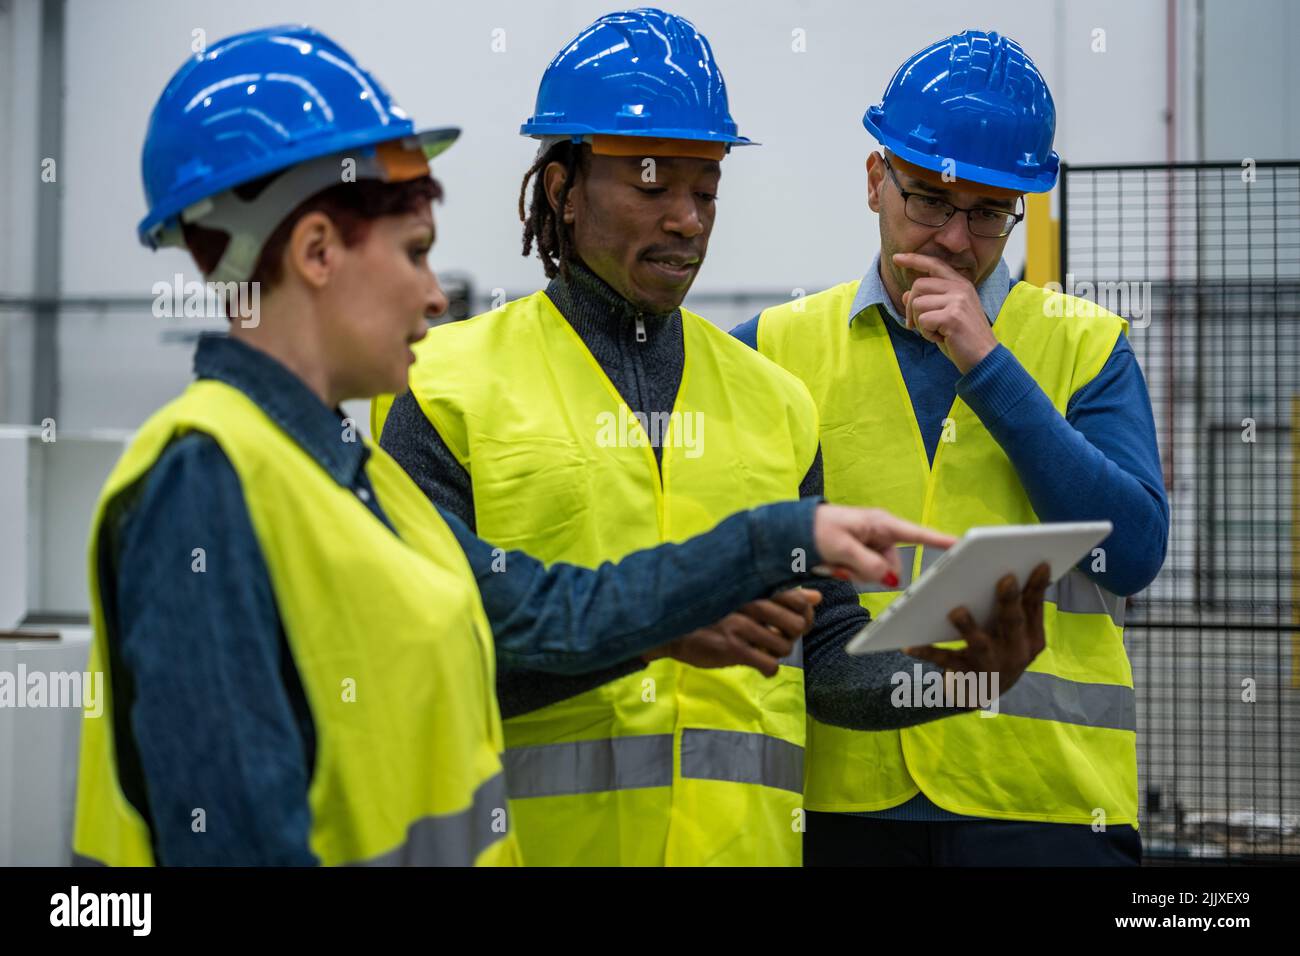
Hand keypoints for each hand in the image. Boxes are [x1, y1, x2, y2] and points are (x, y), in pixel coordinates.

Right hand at [645, 588, 821, 676]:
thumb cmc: (711, 614)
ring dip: (778, 652)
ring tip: (763, 649)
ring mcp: (740, 627)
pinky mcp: (732, 649)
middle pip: (795, 623)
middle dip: (794, 634)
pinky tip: (757, 663)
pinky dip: (768, 668)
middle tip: (780, 636)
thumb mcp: (742, 599)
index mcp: (751, 589)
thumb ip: (780, 597)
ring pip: (783, 646)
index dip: (805, 611)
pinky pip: (769, 664)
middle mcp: (748, 605)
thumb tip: (817, 597)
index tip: (798, 618)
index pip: (794, 597)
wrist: (673, 632)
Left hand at [813, 505, 956, 586]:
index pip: (917, 534)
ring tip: (836, 561)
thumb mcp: (842, 548)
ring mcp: (871, 545)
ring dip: (857, 574)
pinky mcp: (861, 555)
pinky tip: (836, 565)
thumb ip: (868, 564)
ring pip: (878, 573)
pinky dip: (851, 573)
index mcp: (881, 524)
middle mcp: (880, 534)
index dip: (940, 541)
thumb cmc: (816, 530)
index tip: (962, 545)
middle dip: (871, 572)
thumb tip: (889, 578)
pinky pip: (865, 573)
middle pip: (893, 565)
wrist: (792, 530)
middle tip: (845, 564)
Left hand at [893, 252, 998, 372]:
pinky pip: (923, 321)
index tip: (896, 258)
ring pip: (917, 304)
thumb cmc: (963, 338)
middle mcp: (960, 288)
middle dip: (910, 308)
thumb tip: (905, 294)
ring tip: (937, 332)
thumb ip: (928, 302)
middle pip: (918, 286)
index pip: (934, 264)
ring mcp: (957, 301)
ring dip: (920, 324)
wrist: (984, 357)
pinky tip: (942, 338)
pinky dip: (927, 334)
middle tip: (918, 326)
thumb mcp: (944, 316)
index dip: (914, 260)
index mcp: (960, 284)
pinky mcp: (952, 316)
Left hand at [904, 562, 1050, 696]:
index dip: (1039, 587)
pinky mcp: (966, 674)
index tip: (1040, 565)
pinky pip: (944, 660)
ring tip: (957, 611)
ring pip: (979, 644)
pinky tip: (909, 645)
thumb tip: (1012, 570)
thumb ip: (1017, 608)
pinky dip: (926, 651)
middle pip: (1012, 623)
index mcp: (1030, 638)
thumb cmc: (997, 649)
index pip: (1034, 608)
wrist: (982, 693)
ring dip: (969, 627)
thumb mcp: (1015, 634)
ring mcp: (991, 666)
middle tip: (1005, 579)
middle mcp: (1015, 653)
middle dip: (1009, 601)